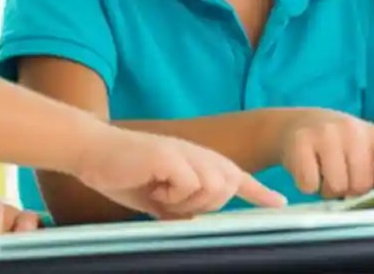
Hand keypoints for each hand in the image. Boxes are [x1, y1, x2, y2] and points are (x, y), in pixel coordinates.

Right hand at [71, 125, 285, 217]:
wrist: (93, 150)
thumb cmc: (123, 173)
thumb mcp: (157, 197)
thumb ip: (179, 207)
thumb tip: (194, 222)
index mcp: (198, 162)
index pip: (236, 178)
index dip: (259, 192)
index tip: (280, 203)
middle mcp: (198, 155)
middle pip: (228, 188)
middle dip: (205, 205)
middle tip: (170, 203)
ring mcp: (187, 154)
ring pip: (214, 188)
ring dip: (186, 202)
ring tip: (160, 192)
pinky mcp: (173, 157)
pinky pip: (190, 186)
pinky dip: (171, 195)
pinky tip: (152, 186)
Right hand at [280, 109, 373, 198]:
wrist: (296, 124)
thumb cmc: (338, 144)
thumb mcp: (364, 150)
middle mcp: (353, 130)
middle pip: (361, 184)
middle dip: (351, 190)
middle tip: (341, 177)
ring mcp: (326, 134)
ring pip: (336, 186)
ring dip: (329, 189)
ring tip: (324, 174)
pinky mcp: (301, 142)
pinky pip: (309, 185)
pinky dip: (307, 186)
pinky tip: (308, 170)